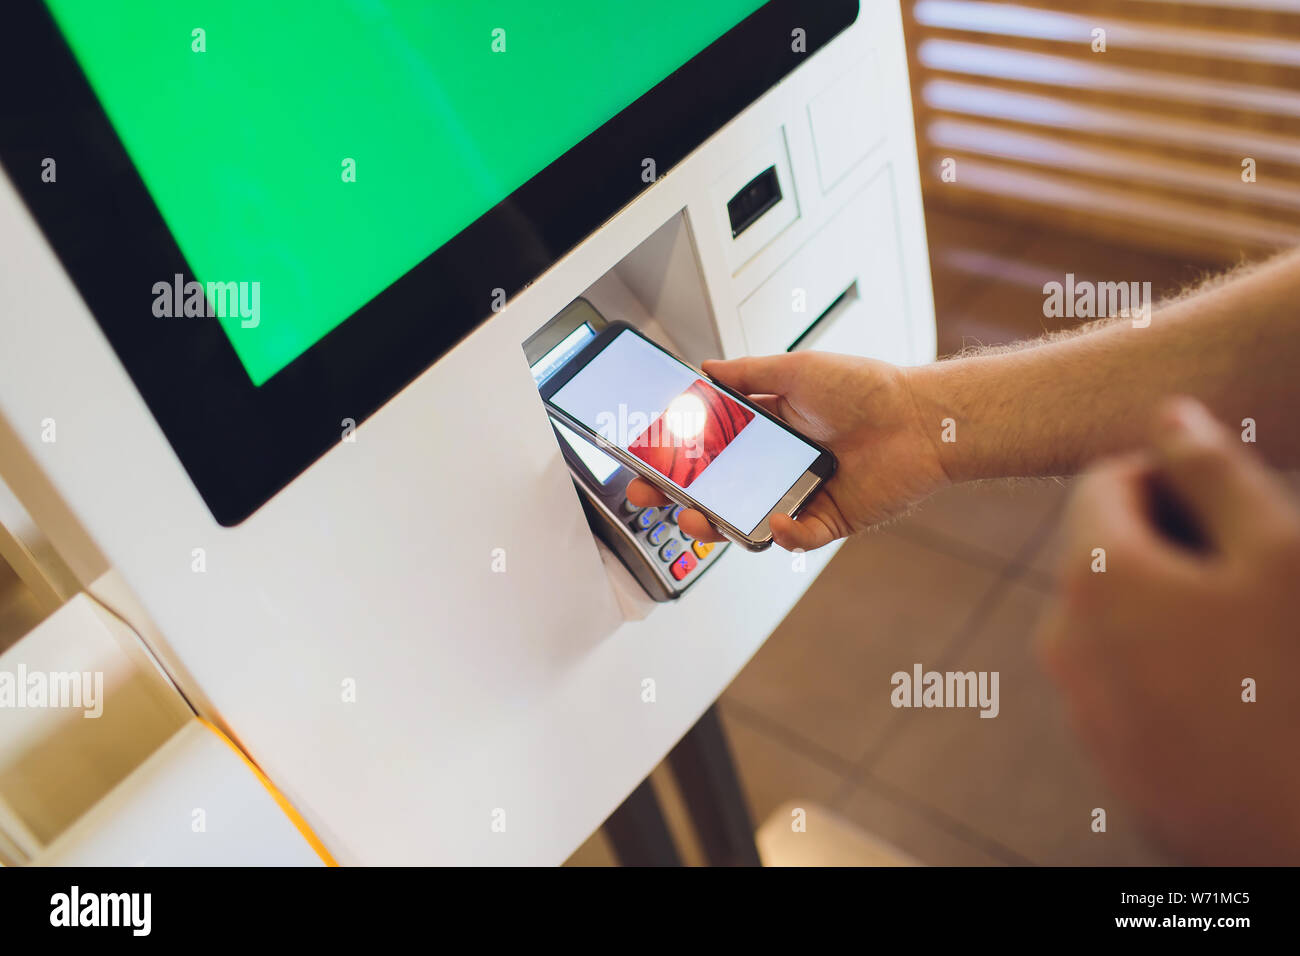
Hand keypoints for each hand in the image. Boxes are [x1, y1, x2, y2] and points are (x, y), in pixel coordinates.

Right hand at [626, 351, 949, 550]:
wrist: (921, 420)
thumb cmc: (868, 389)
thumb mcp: (798, 369)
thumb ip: (748, 373)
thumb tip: (706, 369)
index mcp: (769, 427)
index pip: (710, 444)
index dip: (678, 452)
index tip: (648, 455)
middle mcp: (779, 463)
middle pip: (718, 486)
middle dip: (679, 493)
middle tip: (650, 494)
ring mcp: (799, 493)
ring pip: (746, 518)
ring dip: (715, 523)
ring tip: (695, 518)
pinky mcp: (826, 519)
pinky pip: (794, 536)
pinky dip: (781, 533)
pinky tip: (774, 518)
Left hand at [1036, 397, 1299, 863]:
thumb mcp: (1280, 552)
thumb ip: (1212, 470)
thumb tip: (1168, 412)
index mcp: (1095, 576)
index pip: (1103, 482)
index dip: (1166, 472)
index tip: (1223, 492)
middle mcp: (1063, 638)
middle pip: (1103, 550)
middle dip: (1170, 537)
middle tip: (1248, 559)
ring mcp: (1080, 704)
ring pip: (1113, 617)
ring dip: (1169, 601)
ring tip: (1248, 627)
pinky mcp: (1108, 755)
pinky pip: (1124, 679)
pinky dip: (1165, 661)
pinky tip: (1235, 685)